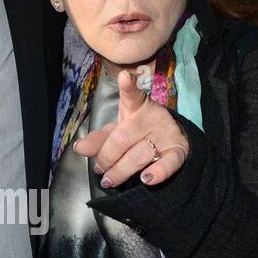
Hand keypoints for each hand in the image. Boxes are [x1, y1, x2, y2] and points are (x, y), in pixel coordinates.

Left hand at [73, 66, 189, 186]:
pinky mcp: (179, 150)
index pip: (131, 95)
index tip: (125, 77)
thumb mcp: (116, 131)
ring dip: (121, 171)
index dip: (129, 86)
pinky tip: (146, 179)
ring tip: (110, 180)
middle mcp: (152, 117)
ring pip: (140, 155)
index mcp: (136, 106)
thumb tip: (78, 148)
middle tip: (100, 170)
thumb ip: (98, 140)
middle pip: (123, 139)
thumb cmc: (137, 134)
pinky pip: (169, 163)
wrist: (170, 140)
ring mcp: (167, 133)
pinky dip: (158, 173)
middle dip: (107, 158)